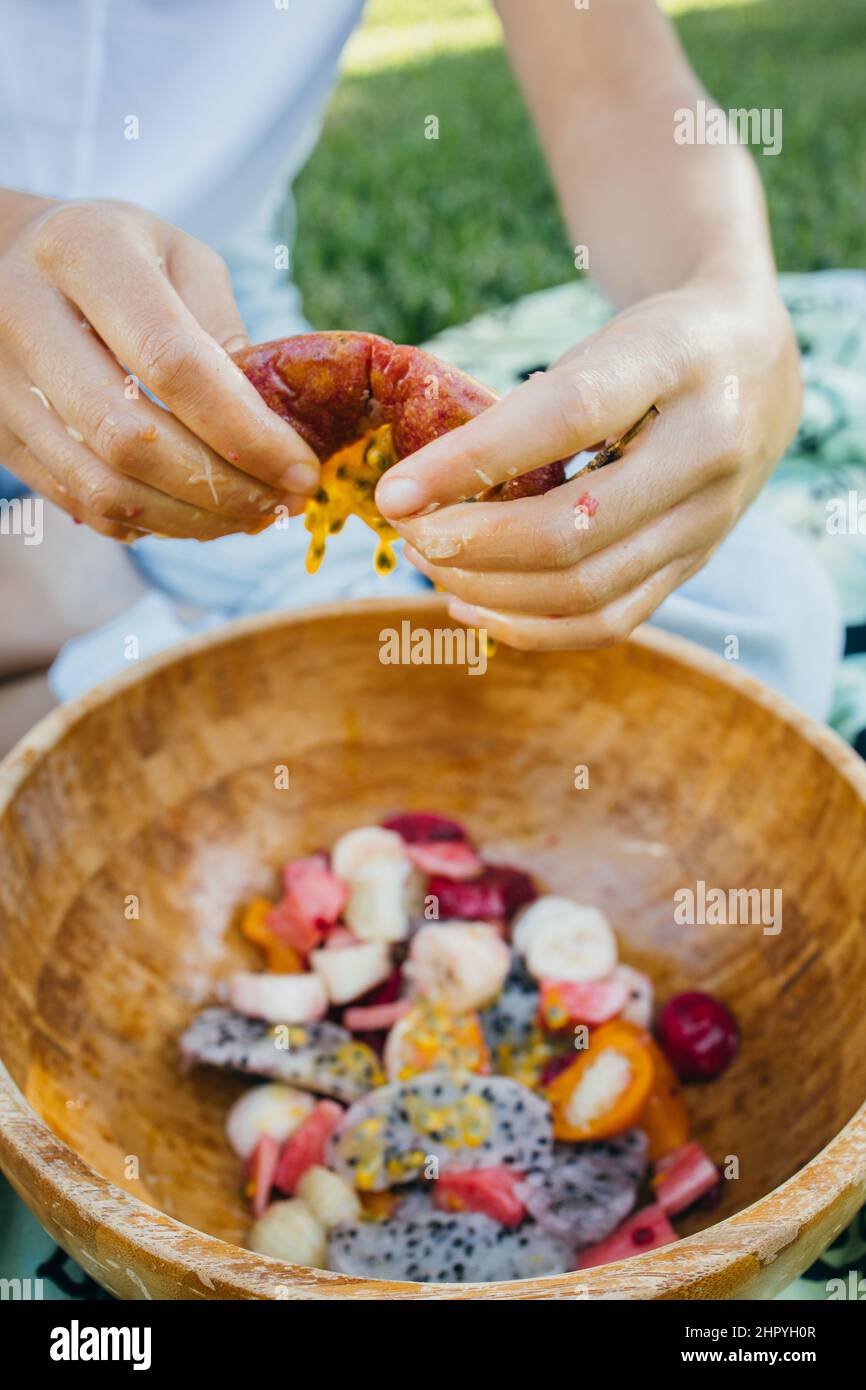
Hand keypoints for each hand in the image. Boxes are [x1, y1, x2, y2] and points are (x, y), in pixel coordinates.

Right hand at [0, 195, 318, 539]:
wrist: (11, 259)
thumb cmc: (121, 259)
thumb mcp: (180, 258)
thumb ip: (224, 332)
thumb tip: (270, 431)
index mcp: (85, 252)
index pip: (173, 363)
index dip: (246, 431)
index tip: (300, 468)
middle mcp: (24, 314)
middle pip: (134, 438)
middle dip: (222, 488)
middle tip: (281, 504)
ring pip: (104, 487)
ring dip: (191, 520)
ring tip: (248, 516)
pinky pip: (80, 503)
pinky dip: (149, 525)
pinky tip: (196, 514)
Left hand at [376, 279, 801, 649]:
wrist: (758, 362)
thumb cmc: (654, 345)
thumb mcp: (605, 341)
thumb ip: (531, 407)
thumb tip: (418, 489)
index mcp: (680, 363)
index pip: (566, 417)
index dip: (471, 461)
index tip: (393, 491)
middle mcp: (709, 448)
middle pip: (574, 528)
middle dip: (470, 544)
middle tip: (407, 532)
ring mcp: (709, 519)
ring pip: (586, 589)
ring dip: (489, 590)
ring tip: (429, 565)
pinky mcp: (695, 565)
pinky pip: (609, 622)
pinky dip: (530, 628)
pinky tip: (470, 607)